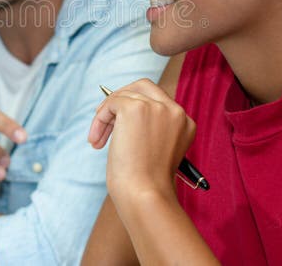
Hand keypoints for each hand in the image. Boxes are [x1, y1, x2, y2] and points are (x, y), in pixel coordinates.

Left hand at [88, 79, 195, 200]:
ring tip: (97, 140)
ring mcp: (156, 107)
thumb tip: (117, 109)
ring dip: (105, 115)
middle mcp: (175, 111)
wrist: (145, 195)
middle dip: (120, 99)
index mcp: (185, 123)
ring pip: (123, 95)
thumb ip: (147, 127)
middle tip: (104, 118)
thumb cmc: (146, 184)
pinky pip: (111, 103)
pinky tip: (96, 140)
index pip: (158, 100)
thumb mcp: (154, 150)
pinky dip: (100, 119)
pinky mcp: (135, 107)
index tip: (119, 126)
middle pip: (143, 86)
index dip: (135, 107)